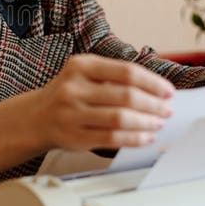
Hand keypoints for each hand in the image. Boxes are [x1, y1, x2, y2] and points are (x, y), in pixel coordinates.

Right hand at [32, 54, 174, 150]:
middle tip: (167, 109)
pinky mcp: (75, 137)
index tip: (168, 91)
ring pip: (120, 119)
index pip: (126, 72)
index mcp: (81, 66)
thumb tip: (157, 88)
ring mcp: (72, 114)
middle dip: (154, 104)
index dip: (152, 82)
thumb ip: (115, 76)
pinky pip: (112, 139)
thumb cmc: (68, 93)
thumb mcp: (84, 73)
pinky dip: (134, 139)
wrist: (36, 117)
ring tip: (158, 123)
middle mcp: (74, 88)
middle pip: (126, 96)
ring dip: (146, 122)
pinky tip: (145, 137)